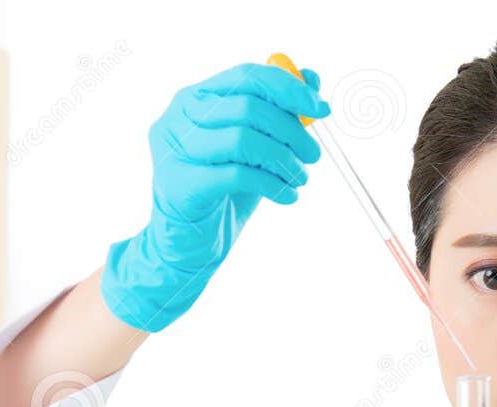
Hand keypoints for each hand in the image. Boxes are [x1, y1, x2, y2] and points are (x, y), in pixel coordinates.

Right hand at [101, 62, 328, 331]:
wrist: (191, 241)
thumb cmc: (223, 189)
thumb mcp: (254, 147)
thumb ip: (279, 112)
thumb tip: (313, 78)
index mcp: (196, 97)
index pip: (247, 76)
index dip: (289, 89)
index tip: (321, 110)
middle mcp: (179, 116)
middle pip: (247, 106)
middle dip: (291, 130)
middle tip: (313, 155)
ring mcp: (174, 149)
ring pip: (242, 139)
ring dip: (283, 159)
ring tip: (300, 178)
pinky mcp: (180, 184)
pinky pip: (236, 175)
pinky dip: (271, 185)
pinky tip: (288, 197)